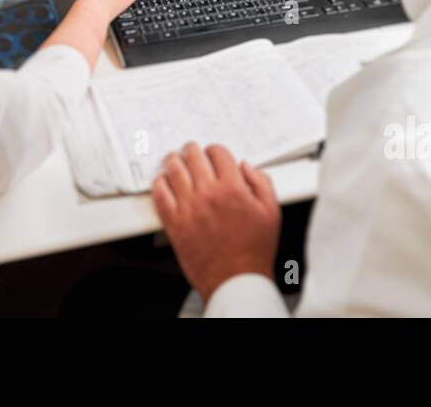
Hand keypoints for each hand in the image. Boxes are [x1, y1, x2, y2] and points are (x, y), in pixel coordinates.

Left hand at [152, 143, 280, 300]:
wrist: (236, 280)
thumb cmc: (253, 251)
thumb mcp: (271, 212)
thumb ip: (261, 183)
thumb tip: (246, 167)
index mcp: (233, 188)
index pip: (217, 153)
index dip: (215, 150)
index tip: (213, 154)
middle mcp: (208, 194)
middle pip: (193, 156)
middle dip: (192, 150)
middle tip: (190, 151)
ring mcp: (189, 208)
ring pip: (173, 171)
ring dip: (173, 161)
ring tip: (173, 160)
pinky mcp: (174, 223)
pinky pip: (160, 194)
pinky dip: (159, 183)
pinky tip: (162, 181)